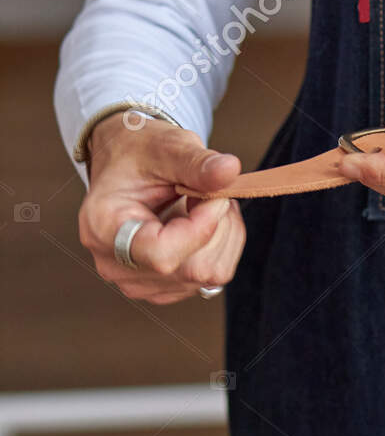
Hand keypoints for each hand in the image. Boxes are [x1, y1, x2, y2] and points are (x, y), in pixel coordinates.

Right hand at [80, 113, 244, 303]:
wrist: (125, 166)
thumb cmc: (136, 154)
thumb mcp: (164, 147)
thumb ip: (196, 162)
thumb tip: (230, 170)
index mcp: (103, 229)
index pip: (163, 255)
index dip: (202, 228)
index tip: (214, 194)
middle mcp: (117, 266)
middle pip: (194, 268)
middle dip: (218, 225)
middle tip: (208, 190)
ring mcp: (141, 284)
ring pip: (211, 273)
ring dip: (223, 233)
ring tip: (202, 201)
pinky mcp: (165, 289)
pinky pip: (213, 276)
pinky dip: (221, 245)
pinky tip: (201, 221)